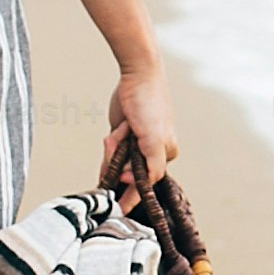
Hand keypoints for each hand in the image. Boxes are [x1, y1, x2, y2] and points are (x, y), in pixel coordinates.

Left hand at [103, 65, 179, 187]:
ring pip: (118, 164)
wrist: (137, 76)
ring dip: (112, 152)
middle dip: (118, 163)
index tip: (118, 198)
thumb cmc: (150, 103)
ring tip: (119, 130)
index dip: (130, 191)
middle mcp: (151, 152)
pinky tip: (112, 136)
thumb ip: (154, 166)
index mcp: (164, 154)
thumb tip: (143, 184)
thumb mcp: (154, 138)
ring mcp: (135, 144)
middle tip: (117, 142)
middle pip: (128, 173)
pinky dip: (109, 149)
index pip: (146, 183)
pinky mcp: (122, 136)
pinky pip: (112, 153)